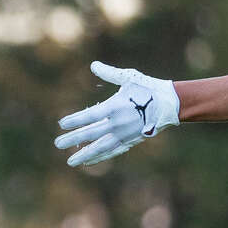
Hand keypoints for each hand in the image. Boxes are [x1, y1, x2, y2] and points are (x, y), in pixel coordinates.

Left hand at [55, 61, 180, 166]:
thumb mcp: (128, 78)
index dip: (75, 120)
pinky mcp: (131, 141)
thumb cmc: (148, 88)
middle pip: (91, 133)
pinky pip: (112, 151)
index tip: (61, 124)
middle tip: (57, 144)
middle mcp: (117, 123)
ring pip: (100, 147)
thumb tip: (93, 65)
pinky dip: (100, 157)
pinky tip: (88, 161)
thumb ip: (109, 73)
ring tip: (70, 161)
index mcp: (115, 106)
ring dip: (85, 155)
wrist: (170, 104)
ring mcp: (124, 134)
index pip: (89, 116)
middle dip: (73, 139)